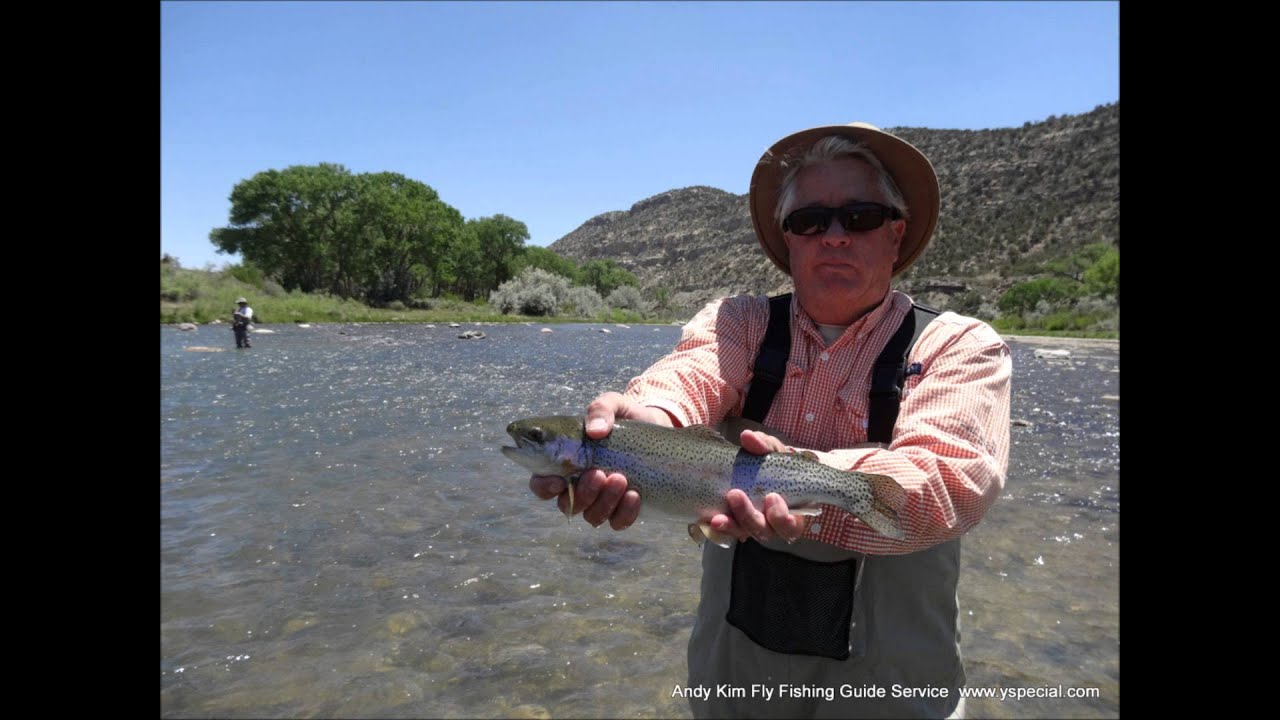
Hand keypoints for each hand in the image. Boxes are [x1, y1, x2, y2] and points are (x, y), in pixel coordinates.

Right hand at [527, 392, 671, 529]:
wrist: (657, 426)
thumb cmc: (624, 416)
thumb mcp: (613, 404)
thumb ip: (600, 409)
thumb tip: (595, 431)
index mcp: (565, 462)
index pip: (541, 483)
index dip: (544, 486)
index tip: (560, 478)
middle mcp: (579, 486)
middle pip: (567, 504)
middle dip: (583, 492)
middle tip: (599, 473)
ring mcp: (601, 500)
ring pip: (592, 516)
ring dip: (604, 501)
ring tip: (621, 478)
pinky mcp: (624, 509)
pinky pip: (618, 522)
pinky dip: (625, 512)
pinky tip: (635, 494)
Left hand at [708, 429, 807, 543]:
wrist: (755, 469)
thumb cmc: (772, 463)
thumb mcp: (772, 451)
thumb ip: (764, 445)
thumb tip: (748, 437)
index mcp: (789, 513)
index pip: (789, 526)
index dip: (782, 518)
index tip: (771, 496)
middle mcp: (770, 525)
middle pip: (763, 532)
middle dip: (749, 516)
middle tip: (736, 495)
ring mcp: (750, 527)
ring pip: (742, 533)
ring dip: (730, 525)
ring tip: (717, 517)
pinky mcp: (732, 525)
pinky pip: (724, 533)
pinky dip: (717, 529)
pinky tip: (707, 521)